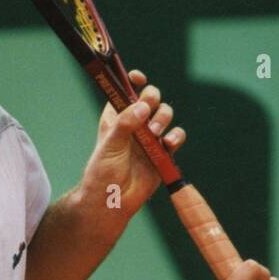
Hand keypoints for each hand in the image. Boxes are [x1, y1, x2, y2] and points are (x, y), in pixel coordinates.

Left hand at [79, 69, 185, 219]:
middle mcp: (134, 123)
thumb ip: (125, 123)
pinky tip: (167, 144)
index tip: (138, 79)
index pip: (127, 90)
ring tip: (154, 133)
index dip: (133, 80)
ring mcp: (150, 137)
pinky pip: (176, 137)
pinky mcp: (163, 153)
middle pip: (151, 97)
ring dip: (163, 118)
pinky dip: (176, 136)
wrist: (112, 201)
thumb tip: (143, 106)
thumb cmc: (102, 172)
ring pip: (165, 114)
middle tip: (148, 107)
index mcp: (116, 116)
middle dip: (152, 97)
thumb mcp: (109, 144)